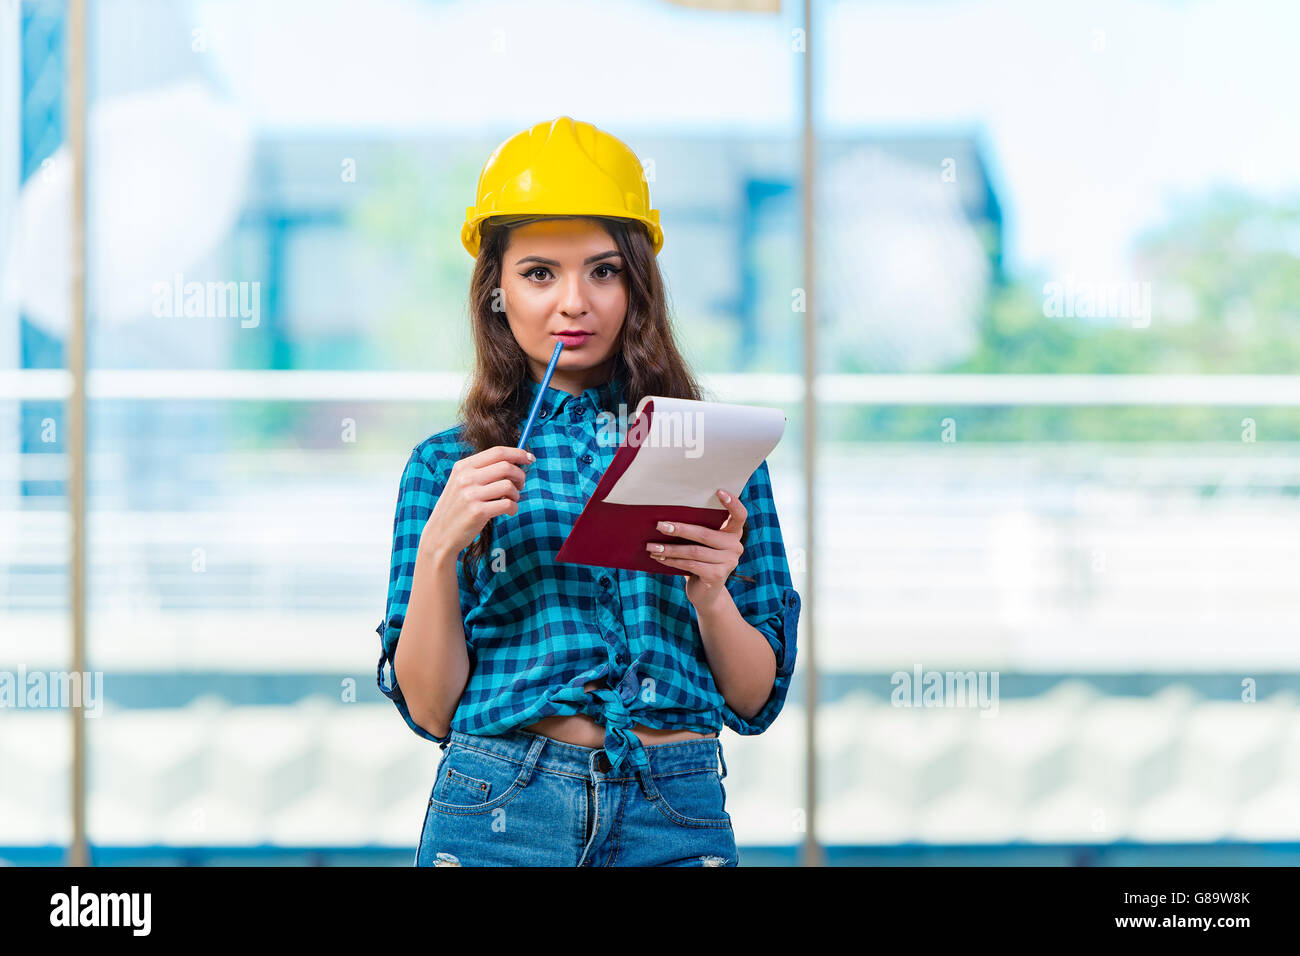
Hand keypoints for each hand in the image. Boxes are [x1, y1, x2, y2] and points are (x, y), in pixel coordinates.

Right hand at [420, 445, 533, 560]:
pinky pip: (508, 505)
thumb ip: (482, 471)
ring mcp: (471, 495)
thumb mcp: (462, 483)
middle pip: (506, 466)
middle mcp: (466, 478)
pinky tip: (509, 512)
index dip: (518, 453)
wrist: (440, 534)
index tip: (530, 458)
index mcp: (463, 466)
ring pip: (509, 485)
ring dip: (516, 494)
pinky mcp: (478, 512)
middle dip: (520, 475)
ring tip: (511, 500)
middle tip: (520, 486)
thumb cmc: (457, 508)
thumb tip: (514, 461)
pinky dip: (514, 508)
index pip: (497, 452)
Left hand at [645, 488, 745, 610]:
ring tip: (651, 546)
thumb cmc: (700, 561)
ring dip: (670, 548)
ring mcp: (729, 562)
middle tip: (659, 525)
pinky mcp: (717, 576)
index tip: (718, 491)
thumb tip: (667, 516)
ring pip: (694, 551)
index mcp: (734, 533)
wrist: (706, 594)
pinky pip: (690, 564)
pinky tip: (659, 557)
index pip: (740, 515)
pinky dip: (672, 560)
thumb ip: (698, 530)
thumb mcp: (702, 544)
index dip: (733, 503)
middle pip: (705, 534)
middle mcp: (736, 546)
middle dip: (680, 529)